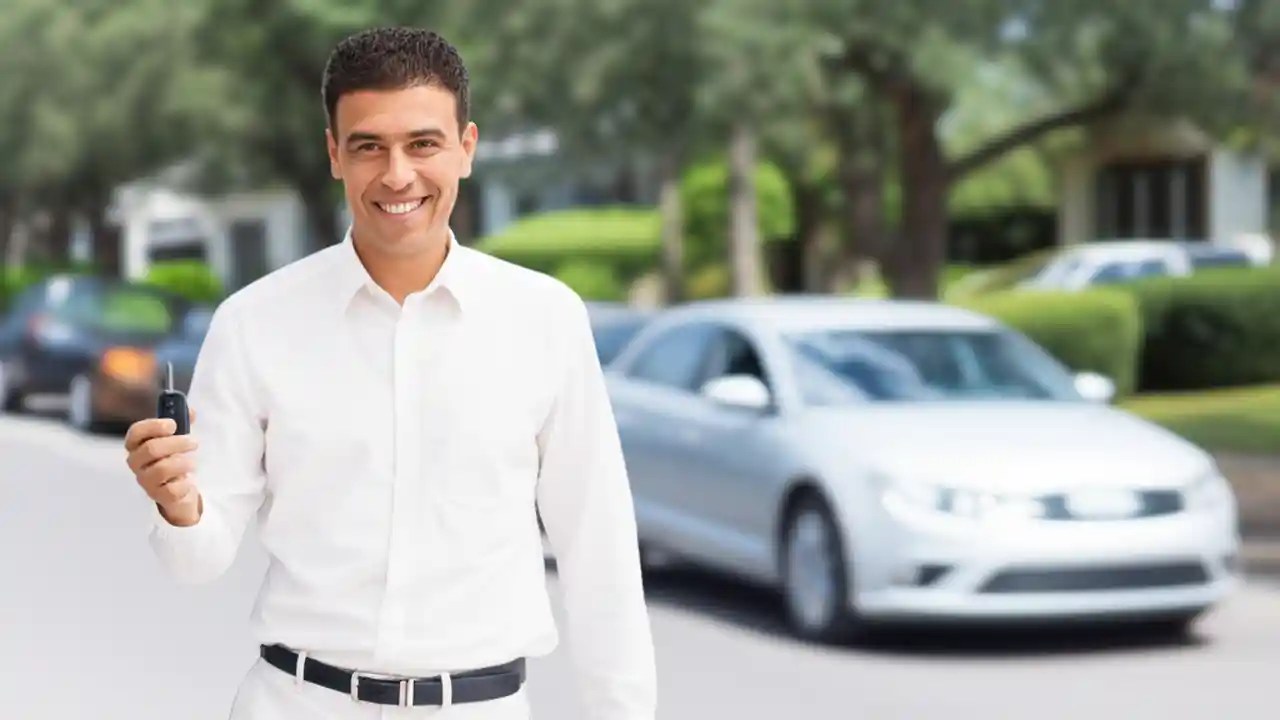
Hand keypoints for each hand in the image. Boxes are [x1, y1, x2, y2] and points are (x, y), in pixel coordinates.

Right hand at [125, 408, 200, 525]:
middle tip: (193, 442)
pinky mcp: (158, 496)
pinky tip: (187, 480)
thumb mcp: (176, 438)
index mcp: (137, 445)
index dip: (153, 426)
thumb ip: (183, 422)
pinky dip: (184, 483)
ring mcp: (145, 480)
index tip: (173, 424)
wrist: (178, 490)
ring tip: (192, 463)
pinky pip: (171, 489)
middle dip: (176, 443)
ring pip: (162, 469)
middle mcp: (137, 463)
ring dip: (183, 463)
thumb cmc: (173, 459)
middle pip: (151, 449)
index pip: (135, 433)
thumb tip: (191, 411)